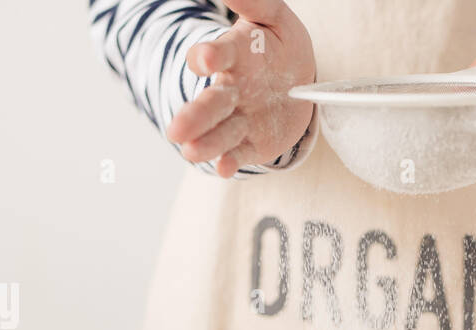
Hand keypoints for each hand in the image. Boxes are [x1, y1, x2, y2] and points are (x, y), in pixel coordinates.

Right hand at [165, 0, 314, 176]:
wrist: (299, 82)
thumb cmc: (280, 47)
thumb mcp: (274, 19)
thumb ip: (254, 3)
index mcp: (233, 56)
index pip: (216, 56)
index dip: (207, 57)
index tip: (205, 60)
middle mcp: (231, 90)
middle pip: (211, 104)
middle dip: (195, 116)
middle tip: (176, 130)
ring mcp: (241, 118)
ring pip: (222, 132)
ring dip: (206, 142)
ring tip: (190, 152)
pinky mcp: (254, 143)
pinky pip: (242, 152)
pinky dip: (232, 161)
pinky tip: (223, 168)